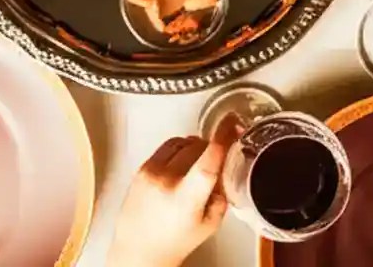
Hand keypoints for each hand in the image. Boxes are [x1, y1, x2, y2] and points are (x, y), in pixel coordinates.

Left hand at [106, 123, 235, 266]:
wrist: (139, 250)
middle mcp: (166, 181)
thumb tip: (224, 166)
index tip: (233, 123)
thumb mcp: (209, 224)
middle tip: (217, 158)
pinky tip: (180, 166)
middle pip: (197, 146)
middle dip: (211, 148)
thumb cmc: (174, 242)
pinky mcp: (141, 168)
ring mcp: (150, 172)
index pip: (208, 158)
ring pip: (181, 142)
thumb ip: (221, 193)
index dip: (223, 136)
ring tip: (197, 165)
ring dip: (194, 147)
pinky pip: (165, 147)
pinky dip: (178, 151)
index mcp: (186, 198)